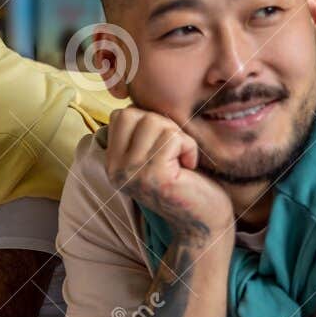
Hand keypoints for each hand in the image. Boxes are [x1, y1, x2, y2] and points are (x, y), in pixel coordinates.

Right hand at [103, 107, 233, 240]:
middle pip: (135, 114)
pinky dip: (189, 147)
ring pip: (155, 123)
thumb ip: (141, 133)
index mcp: (112, 163)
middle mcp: (116, 170)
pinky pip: (173, 138)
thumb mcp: (154, 154)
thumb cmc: (186, 182)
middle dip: (163, 125)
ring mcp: (132, 174)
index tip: (163, 146)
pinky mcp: (154, 177)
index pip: (120, 115)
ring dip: (178, 137)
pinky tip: (189, 167)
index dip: (148, 120)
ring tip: (182, 160)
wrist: (203, 222)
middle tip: (175, 152)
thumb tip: (136, 94)